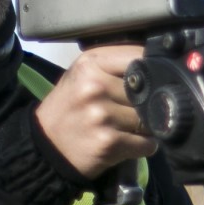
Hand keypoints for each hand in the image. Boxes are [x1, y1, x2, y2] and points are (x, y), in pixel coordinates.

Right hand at [34, 44, 153, 178]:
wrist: (46, 145)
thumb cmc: (70, 107)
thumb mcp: (84, 75)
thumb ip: (115, 65)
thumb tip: (158, 63)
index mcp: (91, 64)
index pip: (141, 58)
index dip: (154, 71)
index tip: (155, 80)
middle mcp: (95, 86)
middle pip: (149, 92)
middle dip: (147, 104)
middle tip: (129, 111)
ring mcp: (101, 115)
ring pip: (150, 119)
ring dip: (146, 127)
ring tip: (124, 128)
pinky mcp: (108, 142)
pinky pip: (147, 143)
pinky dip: (142, 146)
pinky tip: (125, 143)